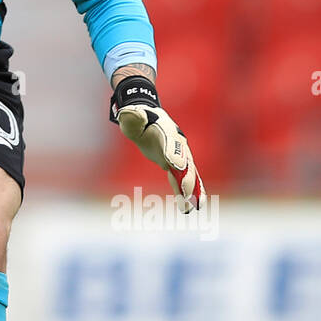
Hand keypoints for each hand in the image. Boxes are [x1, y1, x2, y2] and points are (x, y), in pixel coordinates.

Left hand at [110, 76, 205, 212]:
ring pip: (189, 173)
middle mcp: (177, 143)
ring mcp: (180, 154)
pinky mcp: (177, 164)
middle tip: (185, 194)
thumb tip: (126, 114)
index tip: (175, 166)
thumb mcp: (131, 117)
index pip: (171, 143)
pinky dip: (190, 192)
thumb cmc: (137, 118)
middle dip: (186, 178)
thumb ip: (131, 118)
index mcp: (165, 130)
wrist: (149, 118)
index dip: (173, 154)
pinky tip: (192, 207)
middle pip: (184, 161)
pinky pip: (185, 178)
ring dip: (192, 190)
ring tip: (195, 206)